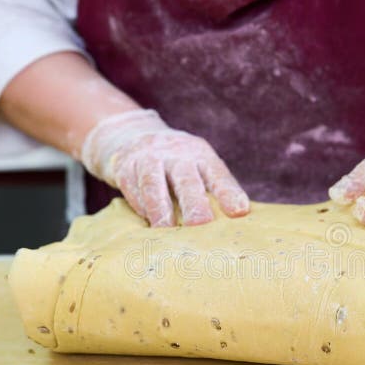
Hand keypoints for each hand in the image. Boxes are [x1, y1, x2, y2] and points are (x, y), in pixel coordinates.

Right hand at [80, 110, 249, 226]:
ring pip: (154, 184)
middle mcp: (177, 153)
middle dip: (194, 203)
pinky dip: (141, 207)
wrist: (129, 133)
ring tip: (166, 230)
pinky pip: (133, 188)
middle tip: (202, 224)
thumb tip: (232, 226)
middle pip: (187, 180)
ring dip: (160, 209)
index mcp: (200, 154)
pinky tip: (147, 223)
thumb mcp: (194, 165)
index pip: (217, 174)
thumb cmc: (174, 163)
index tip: (240, 211)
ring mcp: (149, 158)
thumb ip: (210, 190)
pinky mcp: (125, 166)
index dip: (228, 192)